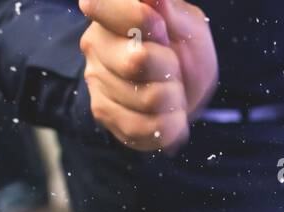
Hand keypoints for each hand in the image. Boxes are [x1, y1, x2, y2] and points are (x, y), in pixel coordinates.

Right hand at [79, 0, 216, 151]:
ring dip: (174, 99)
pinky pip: (141, 127)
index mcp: (111, 8)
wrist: (181, 94)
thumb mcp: (188, 27)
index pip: (104, 4)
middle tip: (174, 67)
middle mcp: (95, 41)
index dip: (141, 20)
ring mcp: (95, 78)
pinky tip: (169, 115)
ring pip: (147, 99)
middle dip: (170, 68)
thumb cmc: (184, 53)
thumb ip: (169, 13)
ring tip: (172, 91)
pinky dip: (169, 125)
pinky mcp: (102, 111)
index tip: (161, 29)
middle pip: (137, 60)